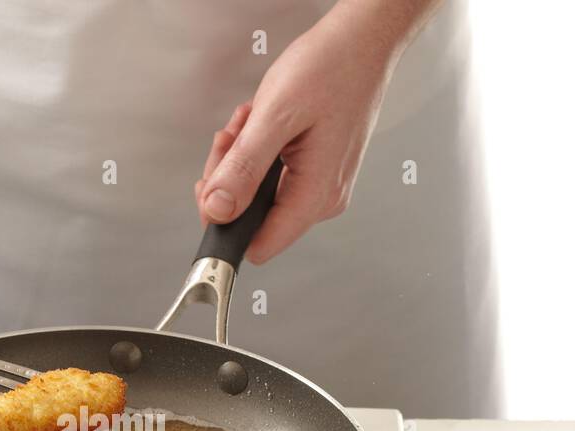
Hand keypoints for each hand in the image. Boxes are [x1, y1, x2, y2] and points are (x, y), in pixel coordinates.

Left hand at [195, 0, 438, 263]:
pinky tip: (263, 122)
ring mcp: (318, 185)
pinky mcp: (313, 170)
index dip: (225, 223)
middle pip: (250, 217)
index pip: (257, 245)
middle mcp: (321, 198)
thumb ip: (244, 168)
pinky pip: (268, 175)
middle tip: (235, 138)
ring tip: (253, 121)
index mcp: (315, 195)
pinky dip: (256, 148)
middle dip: (230, 177)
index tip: (213, 187)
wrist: (362, 41)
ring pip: (254, 193)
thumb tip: (218, 210)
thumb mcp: (276, 117)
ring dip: (241, 157)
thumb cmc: (332, 68)